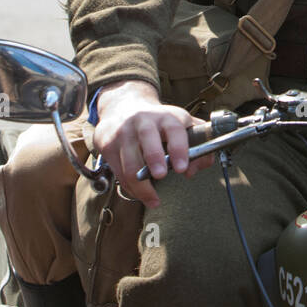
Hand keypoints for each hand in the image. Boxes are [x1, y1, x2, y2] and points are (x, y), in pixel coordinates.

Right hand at [93, 79, 211, 204]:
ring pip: (129, 161)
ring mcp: (124, 132)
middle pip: (148, 137)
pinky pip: (119, 172)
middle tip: (161, 175)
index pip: (174, 129)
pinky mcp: (108, 144)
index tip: (182, 168)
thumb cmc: (158, 123)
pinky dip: (130, 187)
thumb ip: (198, 145)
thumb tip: (195, 168)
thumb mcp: (181, 126)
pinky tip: (140, 193)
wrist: (123, 107)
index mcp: (166, 117)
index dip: (179, 148)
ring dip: (141, 184)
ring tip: (153, 199)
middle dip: (154, 157)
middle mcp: (144, 120)